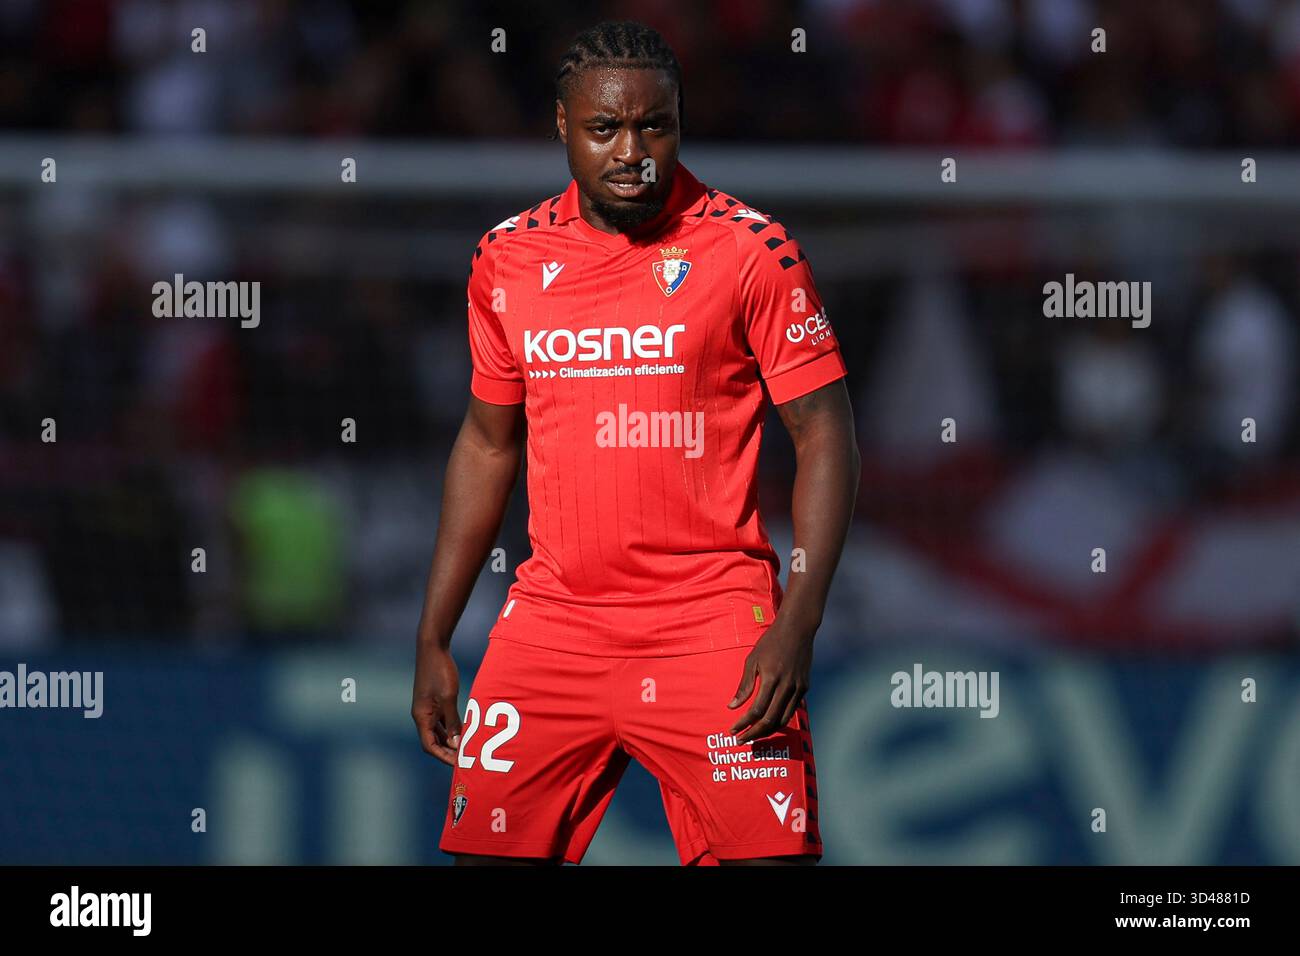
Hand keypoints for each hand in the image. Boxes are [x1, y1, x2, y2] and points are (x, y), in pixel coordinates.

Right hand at [412, 642, 462, 765]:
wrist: (433, 647)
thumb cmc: (439, 671)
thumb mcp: (448, 697)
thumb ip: (451, 721)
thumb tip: (456, 743)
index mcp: (421, 716)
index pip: (430, 746)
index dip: (444, 757)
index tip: (459, 764)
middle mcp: (422, 715)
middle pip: (433, 742)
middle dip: (448, 752)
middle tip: (466, 760)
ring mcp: (428, 708)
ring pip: (439, 732)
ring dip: (451, 741)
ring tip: (468, 749)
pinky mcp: (434, 701)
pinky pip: (442, 720)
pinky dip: (453, 728)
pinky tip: (466, 731)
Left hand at [726, 617, 814, 743]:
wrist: (797, 629)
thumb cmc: (771, 642)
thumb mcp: (752, 660)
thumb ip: (744, 685)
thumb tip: (732, 706)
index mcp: (771, 678)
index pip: (756, 710)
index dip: (744, 724)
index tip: (733, 730)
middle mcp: (786, 686)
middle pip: (770, 720)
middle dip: (754, 733)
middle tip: (741, 740)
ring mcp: (798, 688)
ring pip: (783, 720)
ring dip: (767, 731)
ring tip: (754, 735)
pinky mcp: (804, 688)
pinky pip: (791, 710)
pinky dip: (780, 720)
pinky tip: (769, 722)